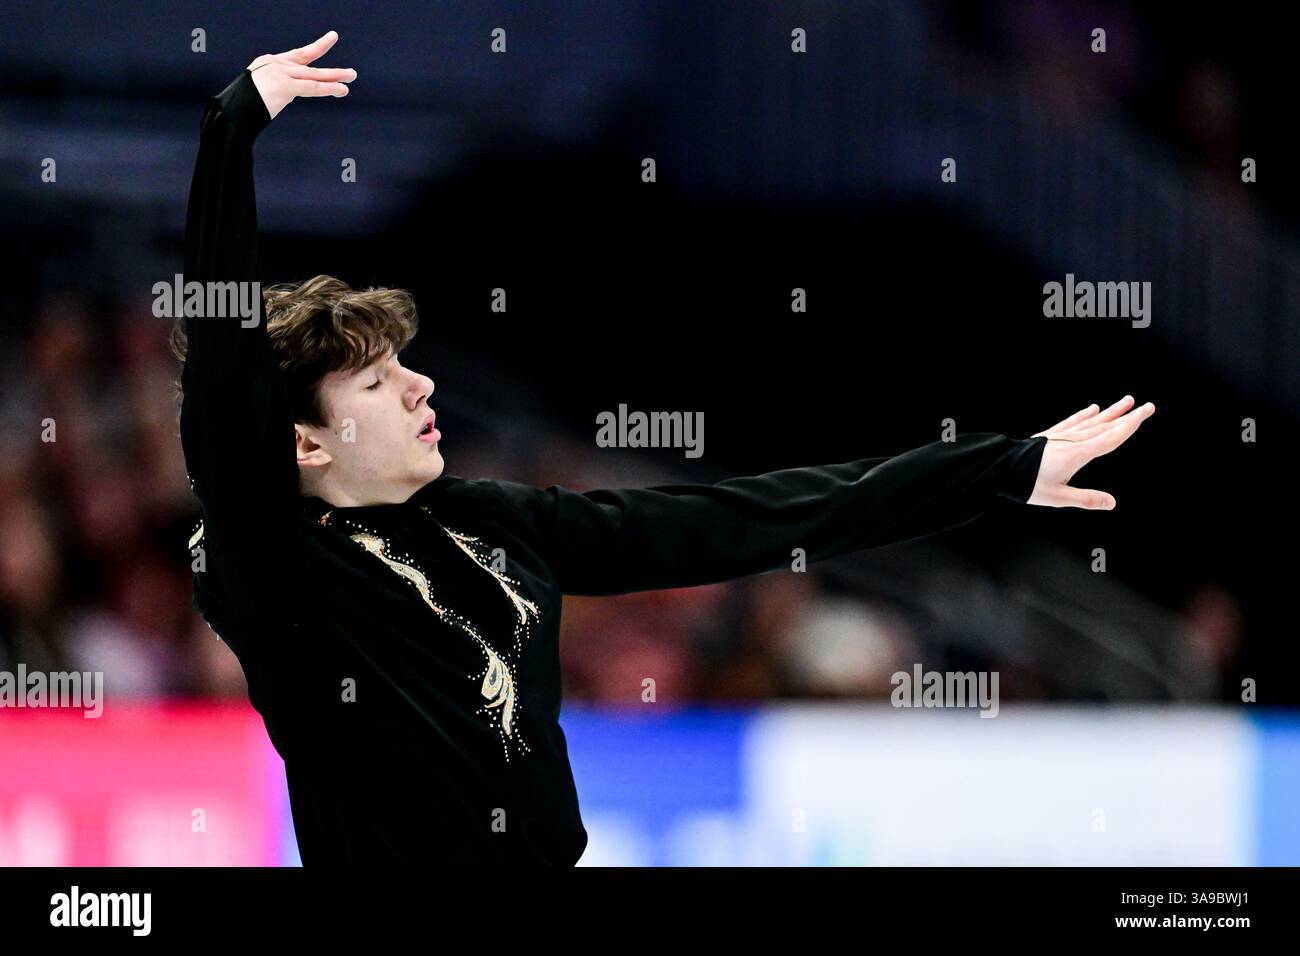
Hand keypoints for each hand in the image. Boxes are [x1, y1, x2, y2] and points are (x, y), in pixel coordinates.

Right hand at [247, 29, 355, 119]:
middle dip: (332, 68)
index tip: (331, 39)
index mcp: (269, 62)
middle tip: (351, 72)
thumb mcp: (259, 91)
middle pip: (309, 63)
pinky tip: (341, 90)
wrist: (230, 113)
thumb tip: (286, 94)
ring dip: (335, 77)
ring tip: (351, 78)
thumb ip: (277, 88)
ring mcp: (279, 73)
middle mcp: (275, 63)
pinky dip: (328, 88)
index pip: (298, 54)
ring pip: (314, 75)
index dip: (317, 48)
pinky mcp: (284, 86)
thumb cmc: (242, 107)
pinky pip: (312, 87)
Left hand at [1025, 395, 1154, 509]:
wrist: (1001, 468)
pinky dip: (1083, 414)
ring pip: (1091, 421)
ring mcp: (1061, 436)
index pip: (1111, 438)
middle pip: (1105, 426)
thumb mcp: (1059, 497)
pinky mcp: (1050, 435)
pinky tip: (1092, 408)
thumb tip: (1111, 503)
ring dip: (1110, 412)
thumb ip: (1086, 499)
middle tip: (1146, 406)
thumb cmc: (1028, 484)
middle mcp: (1072, 441)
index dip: (1130, 426)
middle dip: (1127, 416)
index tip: (1145, 413)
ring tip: (1125, 401)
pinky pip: (1071, 421)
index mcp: (1078, 454)